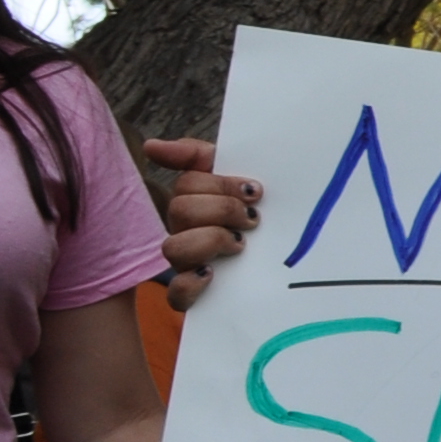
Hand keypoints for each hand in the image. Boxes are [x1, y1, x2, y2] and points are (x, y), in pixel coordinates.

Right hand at [147, 136, 254, 300]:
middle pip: (180, 211)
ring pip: (173, 248)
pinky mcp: (194, 296)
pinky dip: (191, 284)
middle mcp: (186, 231)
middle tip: (253, 219)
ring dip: (210, 241)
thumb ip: (198, 156)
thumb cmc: (255, 212)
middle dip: (222, 210)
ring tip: (241, 244)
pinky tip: (213, 274)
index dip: (221, 185)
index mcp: (196, 203)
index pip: (188, 184)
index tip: (255, 191)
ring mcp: (187, 263)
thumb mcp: (236, 179)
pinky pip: (177, 295)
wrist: (290, 263)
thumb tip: (150, 145)